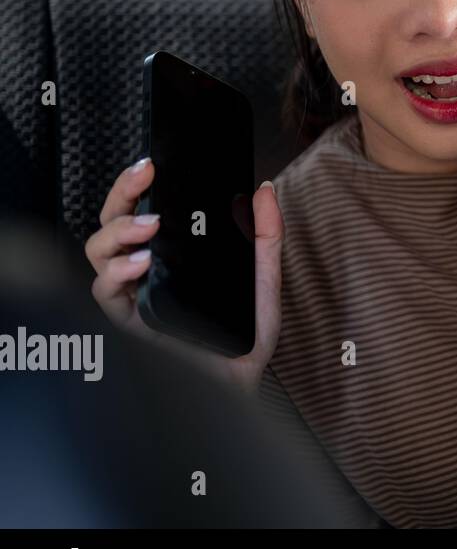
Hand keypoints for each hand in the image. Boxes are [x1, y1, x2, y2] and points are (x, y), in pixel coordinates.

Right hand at [84, 156, 283, 392]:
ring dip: (118, 233)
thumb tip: (264, 191)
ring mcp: (134, 297)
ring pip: (98, 254)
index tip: (151, 165)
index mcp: (173, 255)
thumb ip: (266, 236)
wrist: (242, 383)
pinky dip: (118, 274)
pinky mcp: (129, 324)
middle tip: (143, 178)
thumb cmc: (246, 337)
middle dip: (121, 196)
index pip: (143, 211)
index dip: (137, 186)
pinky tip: (141, 265)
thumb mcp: (264, 279)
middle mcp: (147, 272)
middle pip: (112, 224)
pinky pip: (106, 295)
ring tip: (149, 229)